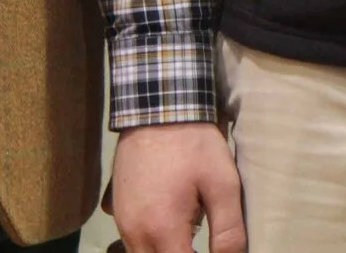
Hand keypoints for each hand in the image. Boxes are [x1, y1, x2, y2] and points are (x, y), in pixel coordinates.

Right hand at [105, 122, 244, 252]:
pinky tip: (170, 227)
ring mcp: (122, 222)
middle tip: (203, 244)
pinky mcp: (117, 210)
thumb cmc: (194, 144)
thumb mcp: (223, 184)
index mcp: (163, 231)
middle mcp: (135, 233)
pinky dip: (151, 244)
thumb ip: (228, 231)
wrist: (158, 107)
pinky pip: (132, 242)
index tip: (214, 251)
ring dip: (166, 252)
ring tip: (189, 236)